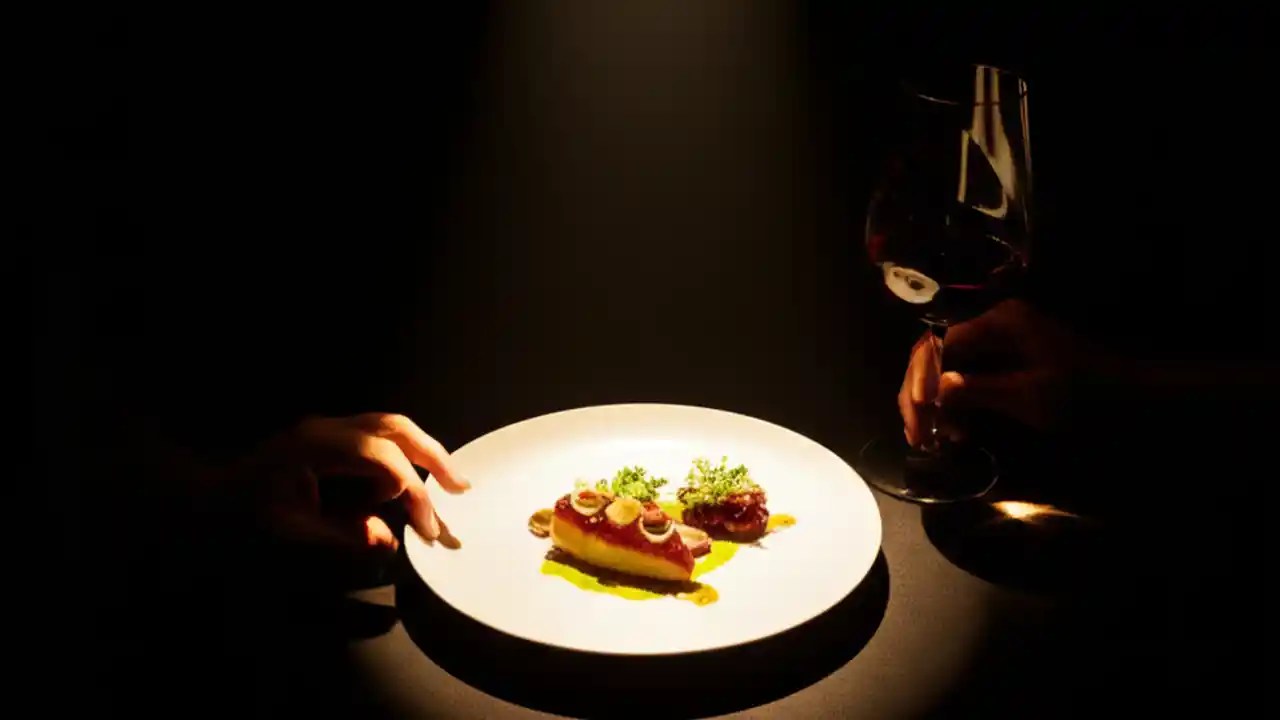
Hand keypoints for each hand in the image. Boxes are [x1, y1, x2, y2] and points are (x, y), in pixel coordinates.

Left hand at [236, 413, 469, 554]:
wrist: (208, 498)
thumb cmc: (243, 517)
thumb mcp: (292, 532)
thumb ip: (344, 534)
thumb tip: (390, 540)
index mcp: (317, 447)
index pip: (384, 460)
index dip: (413, 493)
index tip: (428, 528)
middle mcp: (326, 428)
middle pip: (394, 426)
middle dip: (432, 456)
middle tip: (459, 487)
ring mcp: (327, 429)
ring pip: (389, 425)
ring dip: (422, 452)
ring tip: (448, 481)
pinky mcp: (328, 438)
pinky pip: (375, 436)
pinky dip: (400, 456)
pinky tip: (406, 485)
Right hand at [899, 300, 1098, 446]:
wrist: (1135, 399)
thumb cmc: (1085, 394)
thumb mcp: (1030, 395)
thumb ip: (978, 390)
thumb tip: (934, 391)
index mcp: (998, 322)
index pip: (938, 344)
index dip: (920, 381)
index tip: (917, 417)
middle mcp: (993, 325)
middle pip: (937, 355)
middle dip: (921, 395)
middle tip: (917, 434)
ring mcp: (1000, 343)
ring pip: (948, 370)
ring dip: (936, 404)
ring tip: (933, 439)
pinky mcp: (1007, 363)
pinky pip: (968, 379)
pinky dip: (957, 405)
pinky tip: (956, 432)